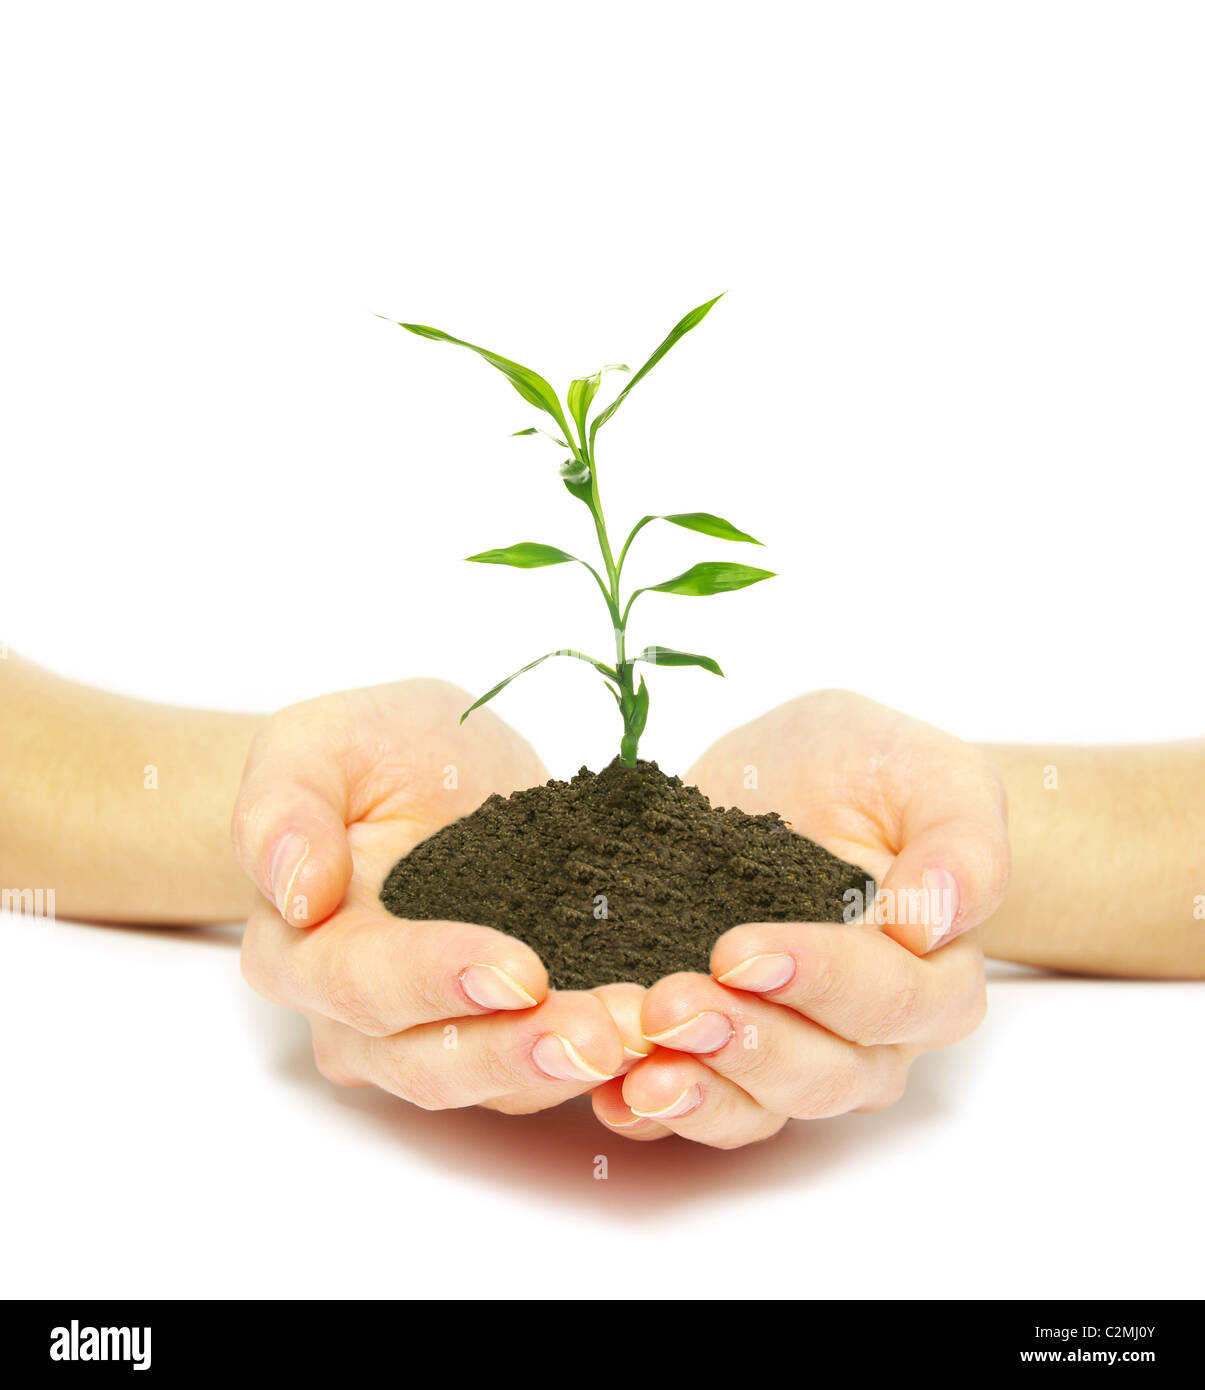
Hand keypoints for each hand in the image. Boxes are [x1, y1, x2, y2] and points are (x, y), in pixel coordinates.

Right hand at [233, 679, 626, 1113]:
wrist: (431, 768)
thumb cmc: (367, 751)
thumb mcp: (317, 743)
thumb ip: (284, 806)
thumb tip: (296, 888)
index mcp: (302, 951)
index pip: (361, 984)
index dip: (437, 980)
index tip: (518, 970)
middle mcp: (362, 1019)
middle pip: (431, 1062)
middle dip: (519, 1052)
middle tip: (601, 1036)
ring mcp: (441, 1034)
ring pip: (498, 1081)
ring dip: (573, 1066)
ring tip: (646, 1035)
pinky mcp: (512, 1030)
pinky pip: (553, 1063)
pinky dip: (607, 1053)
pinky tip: (663, 1028)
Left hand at [591, 690, 1006, 1146]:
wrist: (794, 777)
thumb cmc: (872, 770)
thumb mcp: (927, 772)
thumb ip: (959, 840)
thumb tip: (935, 920)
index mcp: (932, 975)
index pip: (890, 1002)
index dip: (818, 982)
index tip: (738, 949)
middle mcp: (867, 1037)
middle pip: (824, 1075)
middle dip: (745, 1044)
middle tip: (671, 1004)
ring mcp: (792, 1055)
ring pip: (761, 1109)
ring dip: (698, 1089)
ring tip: (638, 1067)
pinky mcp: (720, 1056)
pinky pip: (697, 1108)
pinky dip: (654, 1113)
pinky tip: (611, 1096)